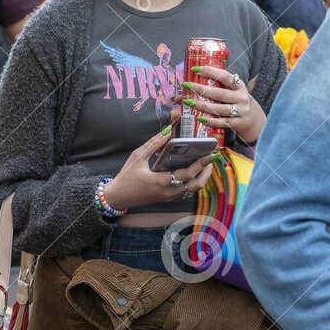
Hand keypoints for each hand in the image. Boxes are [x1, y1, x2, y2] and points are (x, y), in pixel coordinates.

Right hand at [102, 108, 216, 211]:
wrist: (117, 197)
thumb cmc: (126, 176)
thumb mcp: (137, 156)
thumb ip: (153, 144)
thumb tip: (168, 130)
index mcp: (161, 181)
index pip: (188, 174)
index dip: (201, 164)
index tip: (210, 154)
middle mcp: (168, 192)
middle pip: (196, 185)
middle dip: (206, 172)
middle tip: (211, 159)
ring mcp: (169, 197)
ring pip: (192, 189)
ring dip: (201, 177)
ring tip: (205, 164)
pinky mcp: (167, 199)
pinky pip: (185, 191)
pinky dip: (193, 182)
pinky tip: (193, 171)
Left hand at [181, 66, 265, 144]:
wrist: (255, 121)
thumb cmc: (238, 103)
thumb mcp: (234, 92)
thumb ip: (218, 87)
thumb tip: (192, 84)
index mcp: (239, 86)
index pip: (225, 76)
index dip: (210, 71)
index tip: (195, 69)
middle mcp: (241, 98)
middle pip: (219, 93)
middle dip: (201, 89)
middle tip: (186, 85)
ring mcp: (240, 111)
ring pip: (219, 108)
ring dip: (202, 105)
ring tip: (188, 102)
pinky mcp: (238, 123)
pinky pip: (222, 122)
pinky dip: (210, 121)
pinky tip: (200, 118)